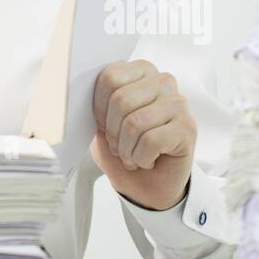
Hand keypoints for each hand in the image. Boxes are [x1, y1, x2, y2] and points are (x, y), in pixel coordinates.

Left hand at [89, 58, 196, 209]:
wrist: (148, 187)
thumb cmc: (125, 150)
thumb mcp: (101, 125)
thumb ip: (93, 104)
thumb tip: (71, 90)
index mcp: (139, 71)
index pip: (109, 77)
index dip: (99, 108)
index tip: (102, 126)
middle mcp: (162, 81)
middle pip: (121, 99)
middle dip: (112, 132)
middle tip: (118, 147)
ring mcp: (178, 103)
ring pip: (135, 122)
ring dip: (126, 149)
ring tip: (132, 156)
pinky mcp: (187, 127)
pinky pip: (151, 141)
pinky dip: (141, 158)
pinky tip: (148, 160)